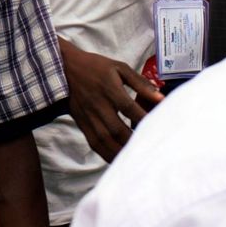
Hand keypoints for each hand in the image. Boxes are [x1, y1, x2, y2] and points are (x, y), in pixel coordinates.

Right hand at [61, 40, 162, 162]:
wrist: (64, 69)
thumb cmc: (95, 67)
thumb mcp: (119, 68)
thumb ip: (140, 83)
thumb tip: (161, 97)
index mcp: (108, 88)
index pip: (128, 107)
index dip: (143, 119)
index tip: (159, 127)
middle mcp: (97, 104)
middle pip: (117, 129)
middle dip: (134, 141)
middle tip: (151, 149)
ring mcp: (88, 116)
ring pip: (105, 140)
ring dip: (121, 152)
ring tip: (137, 159)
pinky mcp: (82, 123)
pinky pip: (94, 143)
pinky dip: (107, 154)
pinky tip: (119, 160)